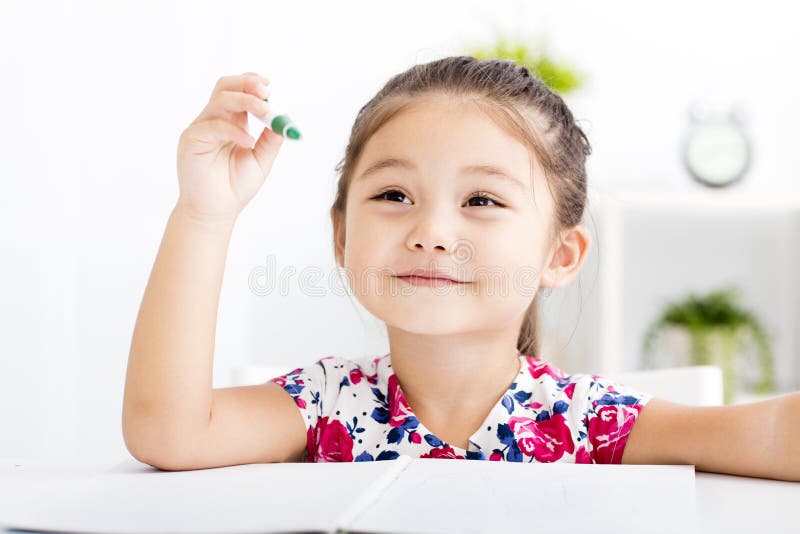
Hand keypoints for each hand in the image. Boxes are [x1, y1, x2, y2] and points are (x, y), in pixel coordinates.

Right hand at [176, 72, 283, 222]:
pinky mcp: (190, 140)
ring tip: (264, 111)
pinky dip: (233, 130)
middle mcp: (214, 121)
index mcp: (231, 122)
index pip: (238, 91)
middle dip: (246, 84)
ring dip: (245, 101)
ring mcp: (200, 129)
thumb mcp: (261, 161)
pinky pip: (213, 126)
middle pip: (225, 88)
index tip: (269, 86)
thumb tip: (286, 118)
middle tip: (266, 90)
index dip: (252, 83)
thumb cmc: (235, 187)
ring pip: (219, 101)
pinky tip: (248, 142)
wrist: (215, 212)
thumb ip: (271, 140)